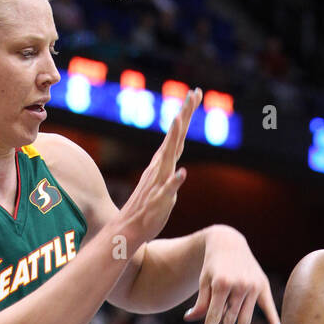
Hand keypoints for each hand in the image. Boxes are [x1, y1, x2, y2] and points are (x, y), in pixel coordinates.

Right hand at [118, 88, 202, 248]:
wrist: (128, 231)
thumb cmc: (148, 211)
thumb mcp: (165, 190)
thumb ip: (171, 178)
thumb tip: (178, 172)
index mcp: (162, 164)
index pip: (177, 136)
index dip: (186, 115)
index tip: (195, 93)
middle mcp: (159, 169)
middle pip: (174, 138)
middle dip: (184, 115)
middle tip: (193, 93)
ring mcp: (158, 183)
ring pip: (167, 157)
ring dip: (173, 139)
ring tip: (178, 119)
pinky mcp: (158, 202)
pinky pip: (167, 190)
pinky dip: (174, 182)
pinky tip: (182, 173)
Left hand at [183, 226, 280, 323]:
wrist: (227, 242)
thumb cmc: (212, 265)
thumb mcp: (203, 281)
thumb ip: (200, 301)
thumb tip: (189, 319)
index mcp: (222, 284)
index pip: (215, 314)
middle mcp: (239, 286)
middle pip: (230, 319)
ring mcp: (252, 285)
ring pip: (245, 317)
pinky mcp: (262, 284)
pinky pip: (267, 304)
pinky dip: (272, 316)